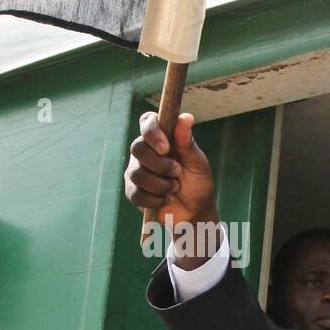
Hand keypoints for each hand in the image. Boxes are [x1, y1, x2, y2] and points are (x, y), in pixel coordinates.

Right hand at [124, 111, 219, 266]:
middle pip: (137, 148)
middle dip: (160, 165)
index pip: (147, 122)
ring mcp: (136, 171)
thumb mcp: (197, 163)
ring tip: (175, 188)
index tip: (166, 147)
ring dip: (161, 184)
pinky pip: (136, 194)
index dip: (152, 131)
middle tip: (177, 172)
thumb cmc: (197, 183)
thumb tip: (186, 117)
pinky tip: (165, 199)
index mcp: (161, 138)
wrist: (194, 212)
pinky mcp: (132, 191)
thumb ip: (187, 142)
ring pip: (137, 174)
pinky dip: (155, 200)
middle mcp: (145, 151)